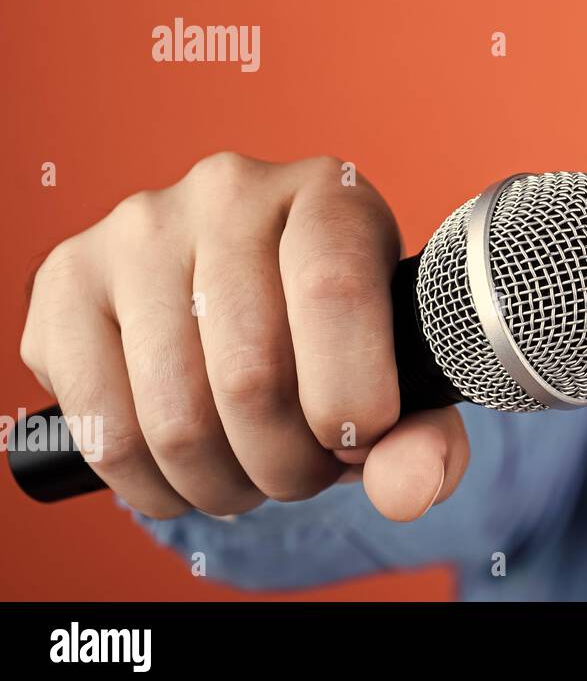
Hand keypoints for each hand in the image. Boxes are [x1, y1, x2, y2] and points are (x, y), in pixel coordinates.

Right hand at [20, 153, 469, 521]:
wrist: (250, 302)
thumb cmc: (338, 338)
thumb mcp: (400, 376)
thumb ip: (424, 435)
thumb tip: (405, 488)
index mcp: (328, 195)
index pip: (332, 290)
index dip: (350, 396)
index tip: (359, 442)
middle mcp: (229, 192)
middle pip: (251, 375)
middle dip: (290, 463)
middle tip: (308, 469)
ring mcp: (138, 231)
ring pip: (175, 419)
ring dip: (225, 484)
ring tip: (253, 470)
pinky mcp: (67, 281)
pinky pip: (105, 430)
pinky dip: (155, 486)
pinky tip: (188, 469)